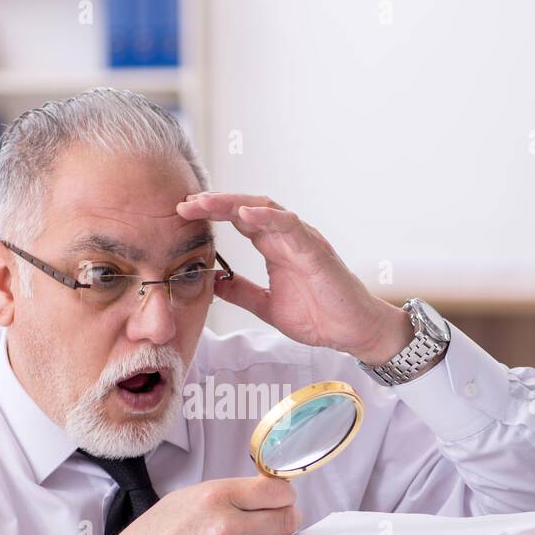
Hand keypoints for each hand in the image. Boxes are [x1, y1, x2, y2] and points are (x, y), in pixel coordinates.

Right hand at [60, 475, 300, 534]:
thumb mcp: (187, 499)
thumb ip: (228, 496)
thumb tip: (265, 497)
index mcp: (215, 497)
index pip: (278, 491)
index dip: (283, 497)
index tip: (280, 501)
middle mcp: (225, 526)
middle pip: (287, 519)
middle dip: (284, 522)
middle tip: (273, 526)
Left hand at [176, 191, 412, 364]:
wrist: (352, 331)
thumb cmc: (319, 315)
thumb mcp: (267, 306)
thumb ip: (242, 292)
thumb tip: (213, 282)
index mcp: (274, 248)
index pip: (238, 221)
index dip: (211, 215)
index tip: (182, 215)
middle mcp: (286, 237)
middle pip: (246, 208)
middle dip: (215, 203)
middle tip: (184, 204)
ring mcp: (301, 240)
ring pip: (265, 209)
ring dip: (233, 203)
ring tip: (206, 203)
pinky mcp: (316, 249)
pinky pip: (290, 225)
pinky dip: (267, 218)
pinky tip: (245, 214)